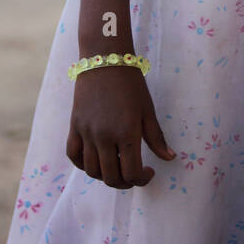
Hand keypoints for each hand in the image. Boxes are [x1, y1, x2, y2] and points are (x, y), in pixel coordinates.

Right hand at [66, 66, 175, 188]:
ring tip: (116, 166)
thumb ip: (156, 137)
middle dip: (125, 182)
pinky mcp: (75, 126)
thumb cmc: (131, 83)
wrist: (105, 60)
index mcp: (126, 133)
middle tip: (133, 174)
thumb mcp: (147, 110)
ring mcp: (87, 133)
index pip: (132, 173)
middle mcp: (104, 137)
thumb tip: (169, 158)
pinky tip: (95, 160)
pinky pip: (74, 156)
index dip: (143, 179)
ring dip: (106, 176)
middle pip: (111, 178)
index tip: (149, 172)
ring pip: (92, 171)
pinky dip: (83, 165)